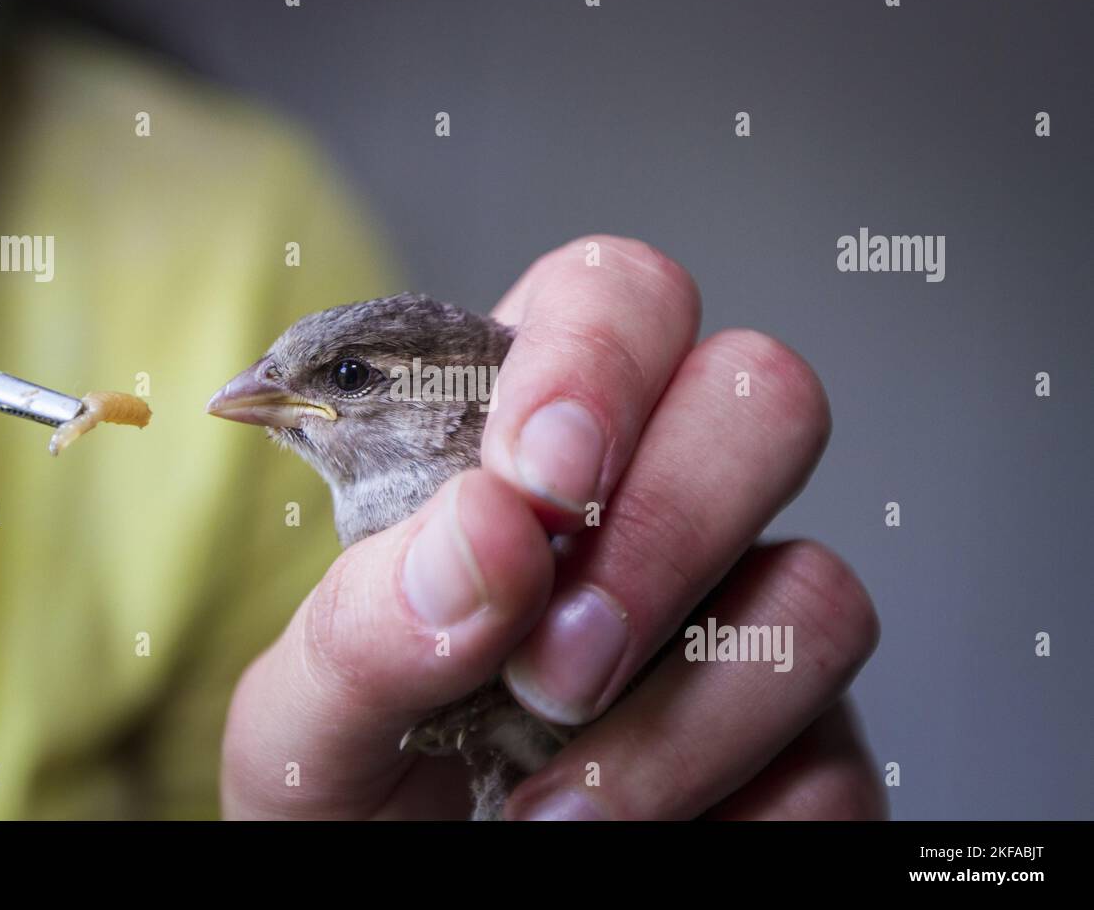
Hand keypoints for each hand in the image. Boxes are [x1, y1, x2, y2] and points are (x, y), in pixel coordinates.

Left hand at [220, 236, 883, 818]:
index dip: (599, 358)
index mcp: (527, 448)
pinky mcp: (804, 750)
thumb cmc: (347, 788)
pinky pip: (835, 759)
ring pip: (821, 591)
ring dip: (684, 719)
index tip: (535, 483)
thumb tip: (491, 532)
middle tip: (552, 667)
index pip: (616, 297)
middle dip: (664, 530)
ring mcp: (745, 624)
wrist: (386, 894)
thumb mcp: (311, 711)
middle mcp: (660, 509)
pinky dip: (724, 813)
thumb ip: (371, 620)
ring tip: (553, 804)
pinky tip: (627, 842)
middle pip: (764, 400)